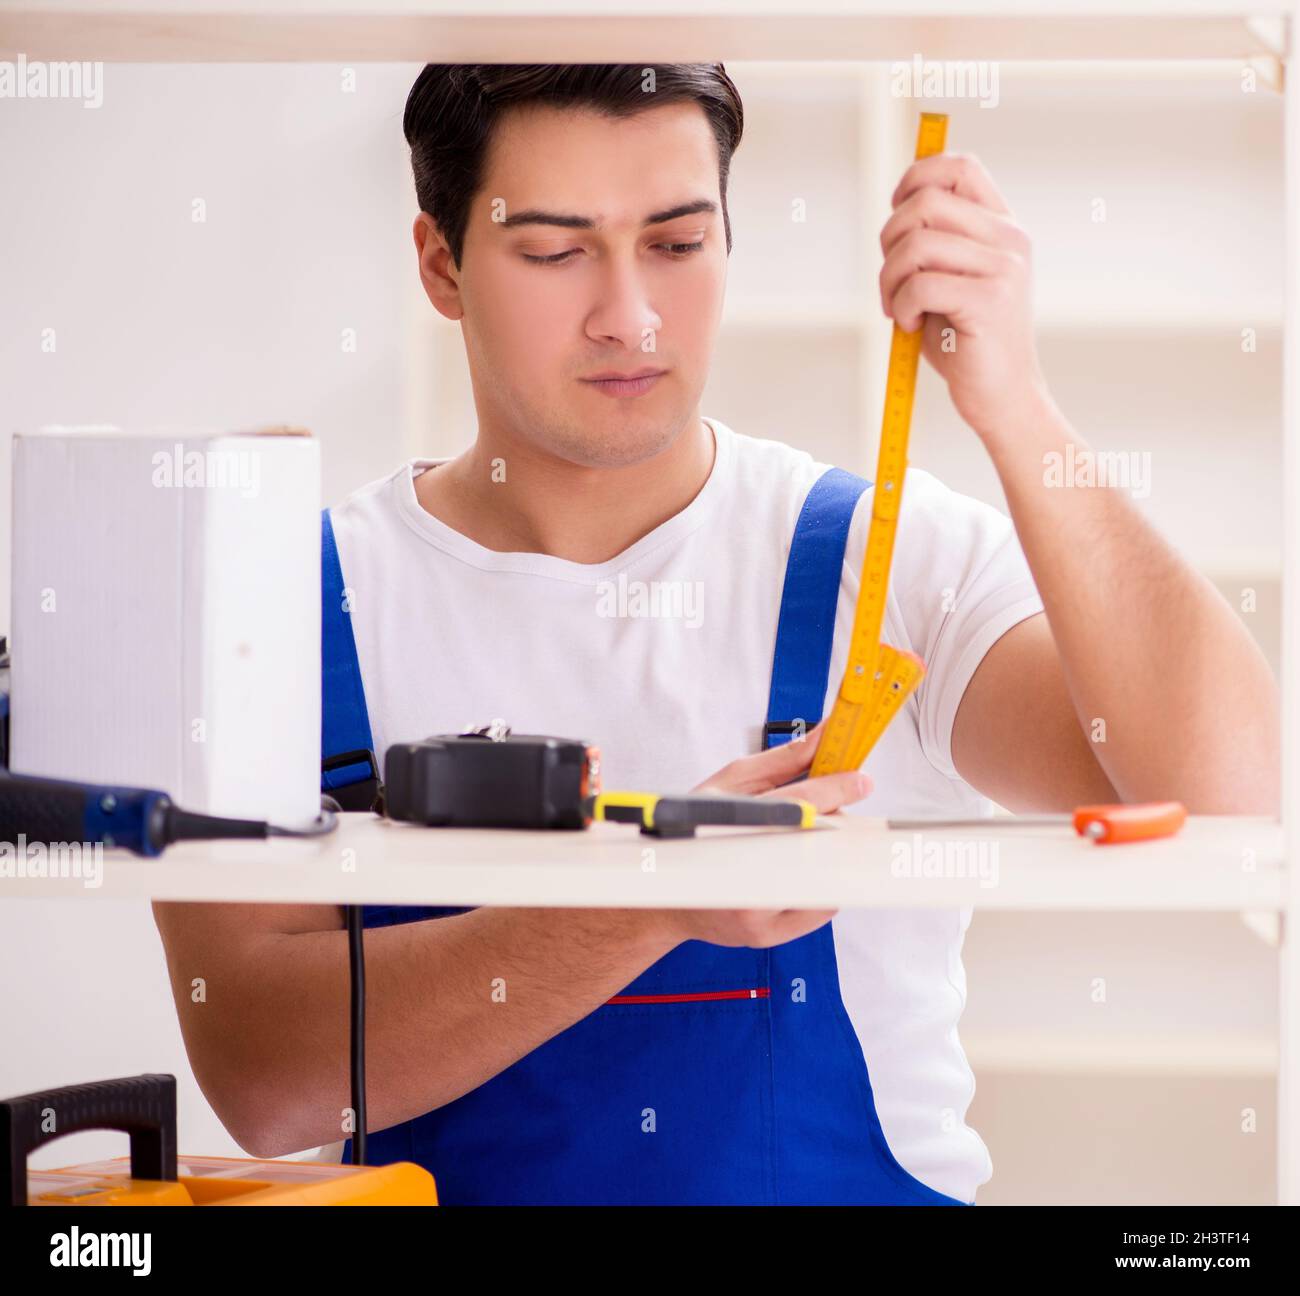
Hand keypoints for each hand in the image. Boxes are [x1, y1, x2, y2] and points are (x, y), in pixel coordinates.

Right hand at [658, 719, 871, 949]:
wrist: (661, 900)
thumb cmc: (690, 834)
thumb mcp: (727, 785)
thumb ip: (781, 762)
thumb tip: (823, 737)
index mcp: (724, 828)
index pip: (792, 806)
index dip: (832, 789)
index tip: (860, 780)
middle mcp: (740, 877)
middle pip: (815, 846)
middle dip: (835, 824)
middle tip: (837, 809)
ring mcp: (757, 913)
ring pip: (826, 880)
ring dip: (829, 854)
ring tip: (807, 839)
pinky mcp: (771, 936)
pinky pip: (823, 907)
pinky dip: (823, 882)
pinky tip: (801, 868)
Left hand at [879, 152, 1051, 445]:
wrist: (1001, 397)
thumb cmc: (964, 343)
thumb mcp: (947, 281)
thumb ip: (930, 244)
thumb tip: (896, 207)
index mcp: (1002, 226)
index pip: (959, 167)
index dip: (916, 179)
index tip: (896, 213)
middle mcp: (1009, 238)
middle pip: (925, 203)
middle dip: (889, 241)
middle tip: (892, 282)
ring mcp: (1003, 267)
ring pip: (917, 244)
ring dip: (889, 280)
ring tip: (898, 310)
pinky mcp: (989, 300)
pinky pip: (920, 284)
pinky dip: (900, 307)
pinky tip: (910, 326)